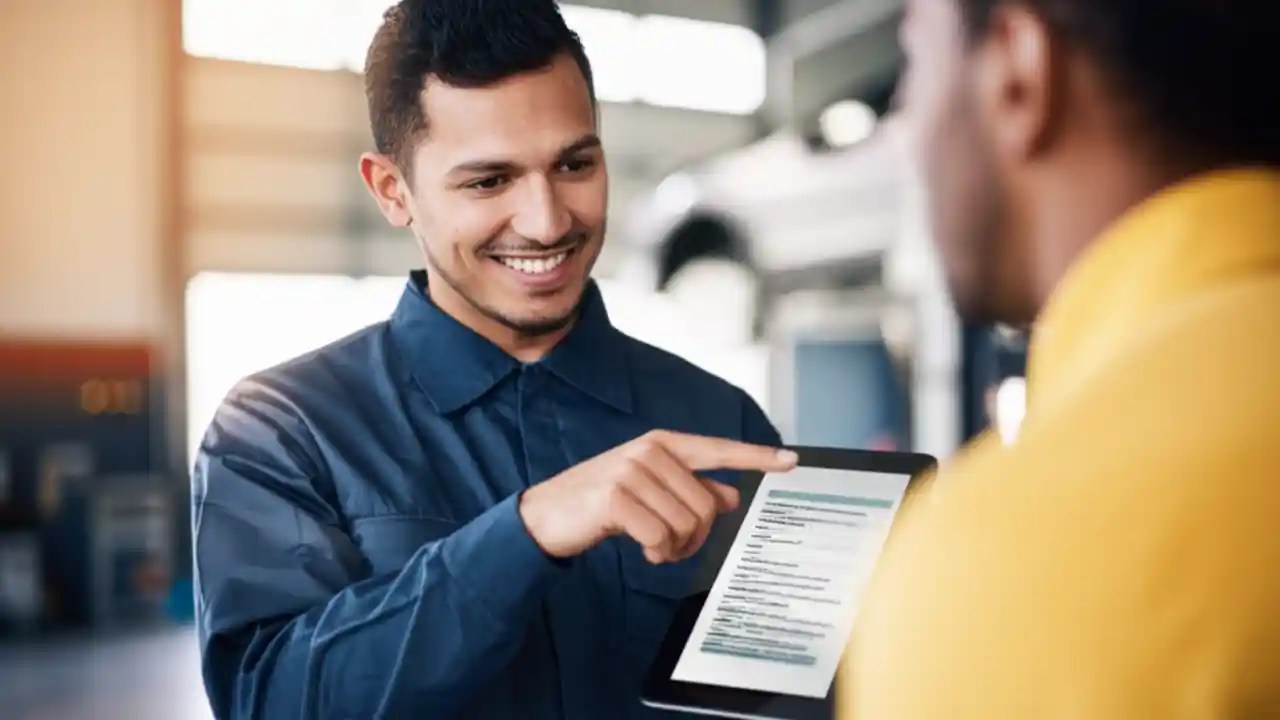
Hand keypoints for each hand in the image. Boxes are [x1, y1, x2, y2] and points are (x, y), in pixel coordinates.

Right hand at [519, 430, 797, 563]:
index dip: (756, 456)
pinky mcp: (616, 496)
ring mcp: (631, 470)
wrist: (547, 515)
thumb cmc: (602, 504)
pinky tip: (643, 550)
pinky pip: (660, 536)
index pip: (718, 450)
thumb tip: (730, 496)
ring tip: (654, 547)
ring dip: (675, 548)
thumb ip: (688, 489)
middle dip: (695, 537)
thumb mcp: (649, 492)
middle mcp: (649, 450)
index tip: (791, 462)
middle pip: (706, 505)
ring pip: (685, 523)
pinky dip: (657, 553)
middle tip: (673, 546)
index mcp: (662, 444)